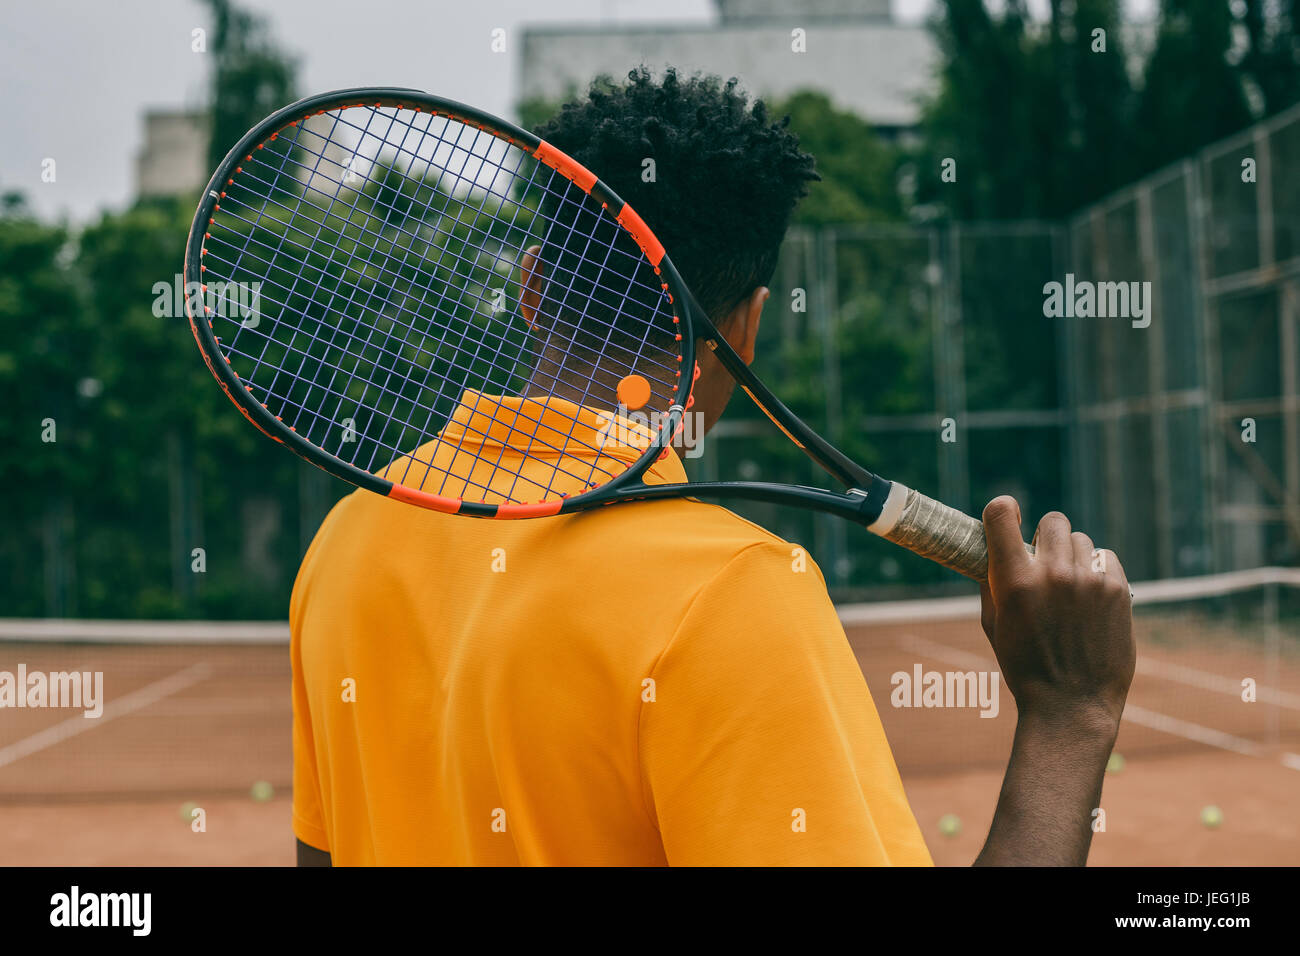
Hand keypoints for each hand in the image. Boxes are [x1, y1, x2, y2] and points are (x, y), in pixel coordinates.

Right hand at [978, 496, 1134, 729]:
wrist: (1072, 705)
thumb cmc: (1025, 666)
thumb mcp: (994, 624)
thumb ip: (992, 580)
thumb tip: (992, 546)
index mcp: (1014, 582)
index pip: (1000, 515)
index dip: (1002, 510)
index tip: (1006, 514)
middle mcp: (1053, 575)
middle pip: (1051, 521)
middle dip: (1045, 537)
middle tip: (1044, 560)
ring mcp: (1089, 581)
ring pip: (1081, 539)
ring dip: (1072, 554)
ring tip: (1069, 585)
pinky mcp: (1119, 590)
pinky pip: (1105, 557)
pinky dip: (1097, 569)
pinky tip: (1090, 595)